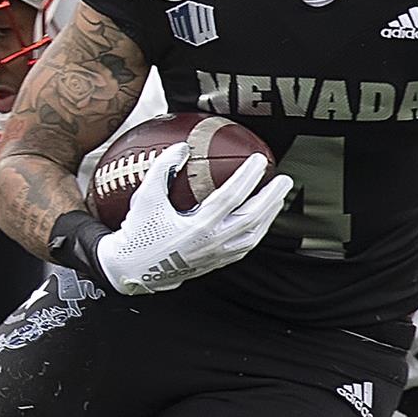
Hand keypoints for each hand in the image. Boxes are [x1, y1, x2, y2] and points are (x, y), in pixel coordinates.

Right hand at [94, 144, 292, 295]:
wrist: (134, 269)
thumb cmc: (139, 232)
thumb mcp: (145, 198)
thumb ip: (162, 170)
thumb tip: (181, 147)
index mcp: (198, 226)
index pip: (232, 197)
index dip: (248, 177)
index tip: (259, 159)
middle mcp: (212, 243)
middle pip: (252, 218)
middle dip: (271, 198)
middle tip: (283, 179)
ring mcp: (217, 256)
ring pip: (253, 235)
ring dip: (269, 215)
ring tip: (278, 198)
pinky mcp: (216, 264)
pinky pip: (245, 247)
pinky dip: (257, 231)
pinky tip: (261, 220)